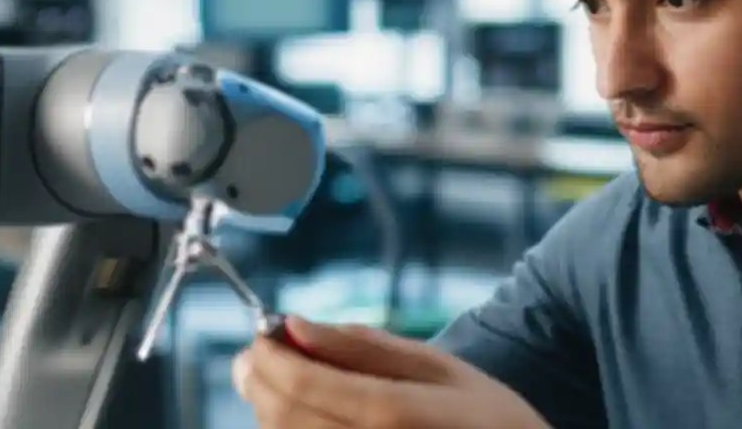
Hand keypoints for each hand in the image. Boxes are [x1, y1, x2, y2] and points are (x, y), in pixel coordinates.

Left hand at [232, 315, 549, 427]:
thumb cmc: (485, 416)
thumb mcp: (436, 366)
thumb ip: (362, 346)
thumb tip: (296, 323)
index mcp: (390, 412)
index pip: (302, 382)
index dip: (269, 356)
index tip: (260, 335)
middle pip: (281, 416)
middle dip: (258, 380)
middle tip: (256, 355)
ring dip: (268, 407)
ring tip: (277, 380)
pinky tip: (303, 412)